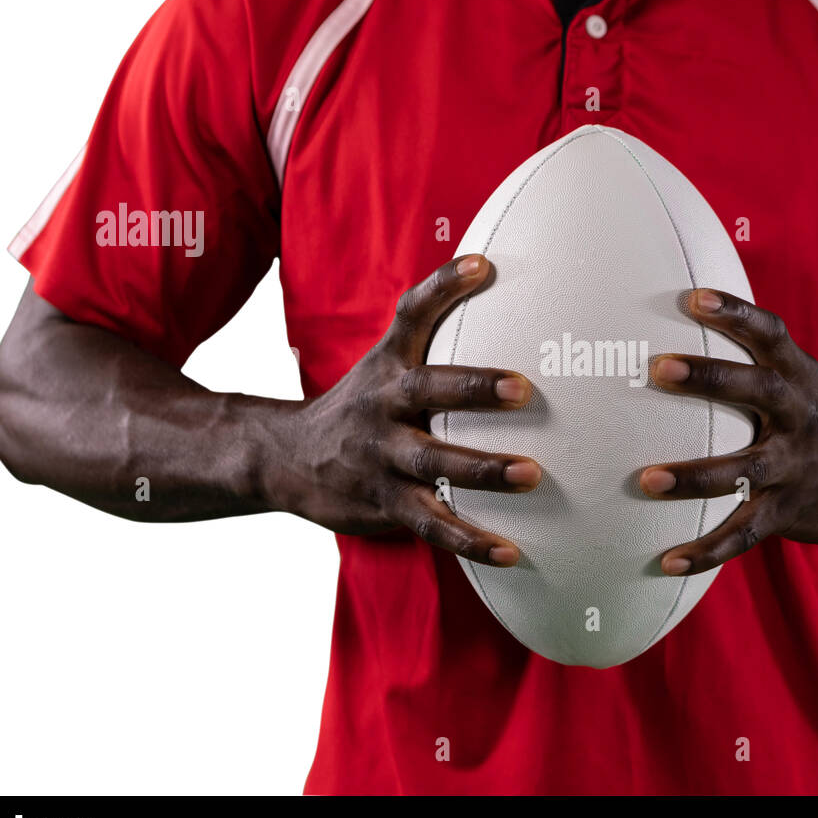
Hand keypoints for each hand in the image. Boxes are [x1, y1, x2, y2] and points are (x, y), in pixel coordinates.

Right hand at [265, 255, 541, 564]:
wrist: (286, 459)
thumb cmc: (361, 406)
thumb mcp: (384, 364)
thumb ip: (432, 336)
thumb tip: (494, 278)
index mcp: (388, 366)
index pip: (413, 315)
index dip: (444, 287)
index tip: (482, 266)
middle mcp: (384, 405)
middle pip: (429, 389)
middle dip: (476, 388)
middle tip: (524, 389)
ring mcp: (384, 457)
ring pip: (435, 463)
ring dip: (483, 469)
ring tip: (531, 474)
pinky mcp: (386, 504)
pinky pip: (433, 524)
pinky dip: (470, 540)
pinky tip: (511, 551)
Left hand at [639, 289, 817, 574]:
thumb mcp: (799, 376)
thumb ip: (752, 353)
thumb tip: (688, 306)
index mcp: (798, 378)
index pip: (770, 335)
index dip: (735, 314)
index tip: (695, 297)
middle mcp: (798, 418)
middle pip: (758, 391)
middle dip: (710, 377)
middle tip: (659, 367)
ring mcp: (794, 468)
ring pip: (744, 470)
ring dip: (695, 476)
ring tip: (646, 480)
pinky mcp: (788, 512)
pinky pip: (743, 534)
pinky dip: (707, 550)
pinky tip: (666, 561)